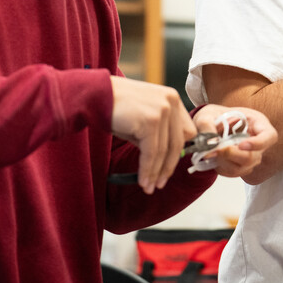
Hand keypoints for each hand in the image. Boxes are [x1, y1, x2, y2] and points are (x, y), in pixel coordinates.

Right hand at [109, 77, 195, 193]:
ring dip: (155, 173)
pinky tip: (143, 180)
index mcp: (173, 98)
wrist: (95, 96)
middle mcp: (171, 102)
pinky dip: (147, 169)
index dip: (178, 152)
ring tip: (148, 186)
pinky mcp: (151, 121)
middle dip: (167, 167)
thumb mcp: (143, 117)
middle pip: (177, 143)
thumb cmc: (116, 108)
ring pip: (163, 151)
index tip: (168, 168)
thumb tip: (165, 159)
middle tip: (159, 183)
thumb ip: (158, 133)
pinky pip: (152, 153)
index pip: (187, 131)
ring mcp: (162, 110)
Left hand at [192, 105, 276, 178]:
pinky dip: (222, 168)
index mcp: (258, 124)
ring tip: (213, 151)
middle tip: (218, 149)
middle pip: (254, 157)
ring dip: (225, 162)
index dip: (258, 143)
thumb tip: (210, 143)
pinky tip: (215, 157)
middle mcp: (258, 142)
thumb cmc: (215, 116)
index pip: (269, 136)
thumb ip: (206, 125)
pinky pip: (234, 173)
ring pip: (243, 168)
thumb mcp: (207, 114)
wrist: (211, 126)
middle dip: (234, 155)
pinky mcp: (242, 167)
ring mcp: (251, 156)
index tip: (241, 144)